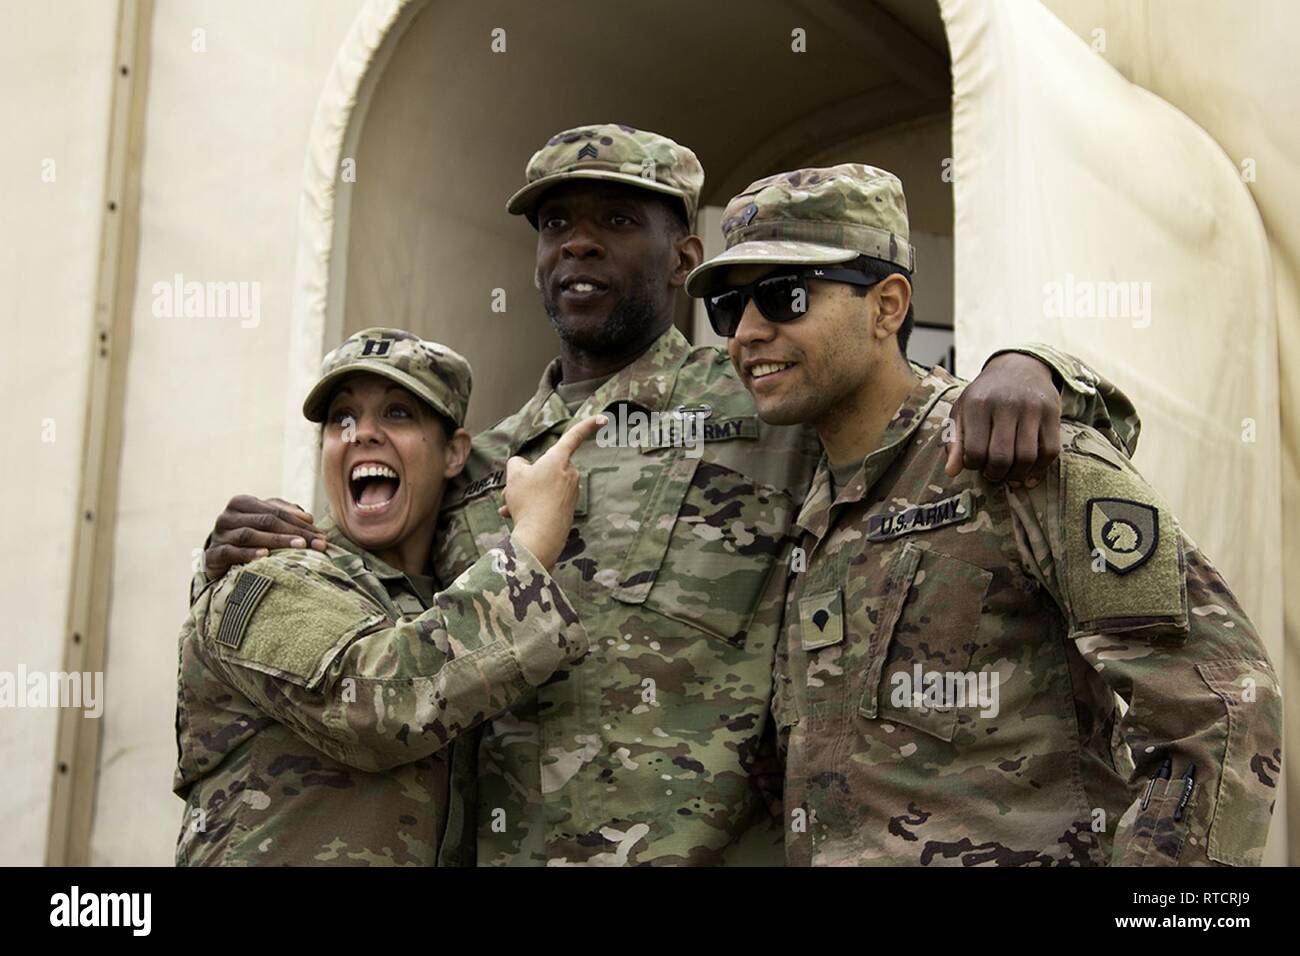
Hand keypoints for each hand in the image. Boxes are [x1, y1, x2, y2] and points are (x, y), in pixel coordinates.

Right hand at [204, 495, 327, 578]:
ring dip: (277, 541)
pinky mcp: (212, 554)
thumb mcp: (266, 523)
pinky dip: (249, 553)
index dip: (302, 524)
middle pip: (266, 521)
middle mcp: (229, 515)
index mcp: (243, 503)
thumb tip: (309, 517)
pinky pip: (231, 552)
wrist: (217, 559)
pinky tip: (265, 556)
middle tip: (317, 544)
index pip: (277, 512)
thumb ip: (287, 515)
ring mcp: (219, 534)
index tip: (323, 536)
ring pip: (250, 534)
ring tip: (299, 547)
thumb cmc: (249, 538)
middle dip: (295, 532)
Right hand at [500, 415, 605, 568]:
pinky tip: (517, 515)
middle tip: (512, 491)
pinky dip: (533, 506)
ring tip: (512, 507)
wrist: (540, 537)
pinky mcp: (568, 508)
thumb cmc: (528, 502)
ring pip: (544, 486)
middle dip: (529, 477)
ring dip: (527, 494)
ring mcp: (571, 492)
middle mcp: (569, 474)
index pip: (574, 436)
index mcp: (558, 459)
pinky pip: (547, 501)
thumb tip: (523, 466)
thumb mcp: (514, 476)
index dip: (587, 425)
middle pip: (547, 467)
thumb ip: (517, 464)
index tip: (603, 419)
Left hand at [944, 353, 1061, 484]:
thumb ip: (955, 441)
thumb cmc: (985, 396)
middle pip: (1001, 458)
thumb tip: (950, 472)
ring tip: (1008, 473)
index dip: (973, 465)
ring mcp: (1032, 408)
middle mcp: (1006, 404)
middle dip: (995, 474)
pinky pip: (1050, 452)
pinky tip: (1028, 469)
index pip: (974, 451)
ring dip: (1016, 475)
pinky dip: (1039, 468)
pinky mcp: (1052, 413)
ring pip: (1027, 458)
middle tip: (992, 473)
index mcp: (978, 403)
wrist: (1019, 367)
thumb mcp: (963, 411)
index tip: (974, 463)